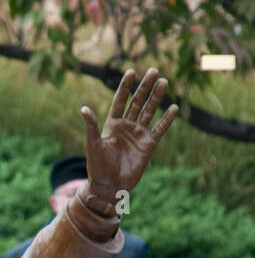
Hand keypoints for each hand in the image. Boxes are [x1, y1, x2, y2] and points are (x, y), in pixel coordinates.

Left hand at [81, 68, 177, 202]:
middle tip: (154, 71)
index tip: (131, 71)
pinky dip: (167, 119)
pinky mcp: (148, 145)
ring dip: (157, 98)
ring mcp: (138, 135)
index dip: (125, 87)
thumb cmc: (97, 167)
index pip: (120, 100)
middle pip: (137, 102)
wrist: (109, 186)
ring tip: (164, 82)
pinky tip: (174, 108)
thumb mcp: (92, 145)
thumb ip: (91, 127)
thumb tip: (83, 109)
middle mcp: (126, 126)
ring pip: (149, 112)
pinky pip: (159, 129)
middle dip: (145, 87)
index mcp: (112, 124)